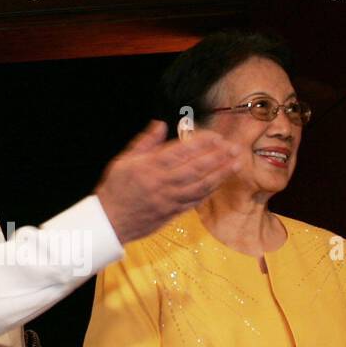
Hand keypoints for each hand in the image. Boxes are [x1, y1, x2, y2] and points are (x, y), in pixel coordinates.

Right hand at [94, 120, 240, 242]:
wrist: (109, 221)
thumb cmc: (115, 189)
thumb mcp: (124, 160)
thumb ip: (145, 142)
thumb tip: (160, 124)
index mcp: (149, 167)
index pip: (181, 151)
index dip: (201, 142)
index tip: (215, 136)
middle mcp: (161, 183)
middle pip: (196, 168)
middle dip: (217, 157)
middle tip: (233, 148)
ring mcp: (169, 199)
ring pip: (200, 185)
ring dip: (220, 174)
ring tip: (236, 163)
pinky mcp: (172, 212)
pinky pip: (195, 201)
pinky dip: (210, 191)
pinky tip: (220, 182)